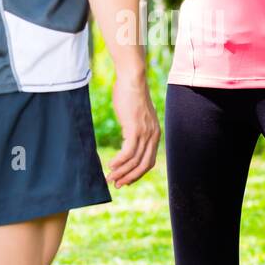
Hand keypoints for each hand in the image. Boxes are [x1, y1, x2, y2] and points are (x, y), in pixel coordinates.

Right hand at [106, 71, 160, 187]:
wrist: (132, 79)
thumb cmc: (131, 95)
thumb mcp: (137, 115)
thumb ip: (136, 128)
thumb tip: (129, 137)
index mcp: (155, 134)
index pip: (148, 161)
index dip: (136, 174)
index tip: (125, 180)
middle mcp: (153, 136)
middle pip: (143, 165)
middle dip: (129, 178)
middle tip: (116, 184)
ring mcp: (145, 133)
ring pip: (134, 161)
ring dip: (121, 172)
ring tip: (110, 178)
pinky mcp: (135, 129)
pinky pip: (127, 152)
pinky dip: (119, 161)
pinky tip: (110, 165)